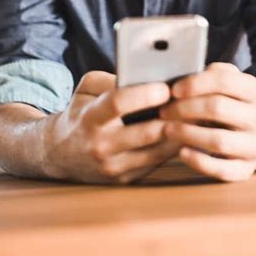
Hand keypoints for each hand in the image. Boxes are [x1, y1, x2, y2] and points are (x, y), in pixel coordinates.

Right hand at [44, 71, 181, 184]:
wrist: (59, 153)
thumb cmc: (81, 112)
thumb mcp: (86, 89)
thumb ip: (111, 79)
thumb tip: (144, 75)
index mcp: (90, 118)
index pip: (118, 104)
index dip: (144, 94)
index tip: (165, 86)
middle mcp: (101, 146)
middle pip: (146, 132)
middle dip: (172, 116)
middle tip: (194, 101)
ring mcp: (114, 167)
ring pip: (158, 151)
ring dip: (180, 133)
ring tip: (197, 115)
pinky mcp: (125, 180)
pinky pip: (157, 162)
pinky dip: (174, 146)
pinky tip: (187, 131)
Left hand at [158, 62, 255, 181]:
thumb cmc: (230, 105)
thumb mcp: (228, 85)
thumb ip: (211, 75)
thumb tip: (183, 74)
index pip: (225, 80)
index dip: (195, 83)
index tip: (173, 89)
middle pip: (219, 107)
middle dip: (185, 108)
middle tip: (164, 111)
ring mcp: (255, 146)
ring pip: (219, 140)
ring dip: (187, 134)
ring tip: (167, 130)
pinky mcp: (246, 170)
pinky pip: (223, 170)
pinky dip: (199, 162)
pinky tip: (181, 152)